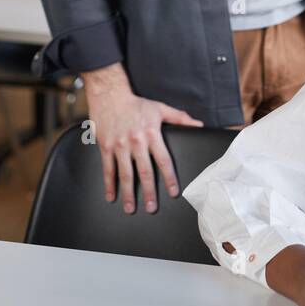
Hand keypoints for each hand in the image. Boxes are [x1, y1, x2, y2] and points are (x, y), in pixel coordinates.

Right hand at [86, 79, 202, 212]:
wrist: (110, 96)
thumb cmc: (137, 104)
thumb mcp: (161, 109)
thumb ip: (180, 118)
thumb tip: (198, 126)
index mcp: (151, 134)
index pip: (163, 160)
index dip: (169, 177)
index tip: (173, 192)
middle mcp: (136, 141)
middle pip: (144, 171)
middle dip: (149, 192)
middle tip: (152, 208)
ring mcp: (119, 146)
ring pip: (125, 174)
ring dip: (128, 193)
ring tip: (131, 209)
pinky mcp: (106, 147)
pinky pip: (108, 169)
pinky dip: (109, 184)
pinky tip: (111, 196)